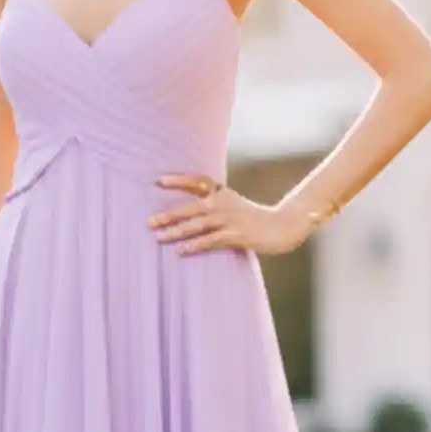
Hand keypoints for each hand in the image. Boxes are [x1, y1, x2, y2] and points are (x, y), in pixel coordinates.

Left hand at [149, 173, 315, 255]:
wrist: (281, 227)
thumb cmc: (253, 218)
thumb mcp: (233, 204)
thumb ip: (214, 202)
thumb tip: (189, 209)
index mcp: (222, 192)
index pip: (196, 181)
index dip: (177, 180)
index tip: (158, 181)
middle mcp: (223, 203)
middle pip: (190, 207)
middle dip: (168, 215)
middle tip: (149, 222)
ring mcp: (229, 219)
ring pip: (196, 225)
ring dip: (176, 232)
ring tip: (159, 238)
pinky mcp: (235, 235)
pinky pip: (210, 240)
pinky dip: (194, 245)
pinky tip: (181, 251)